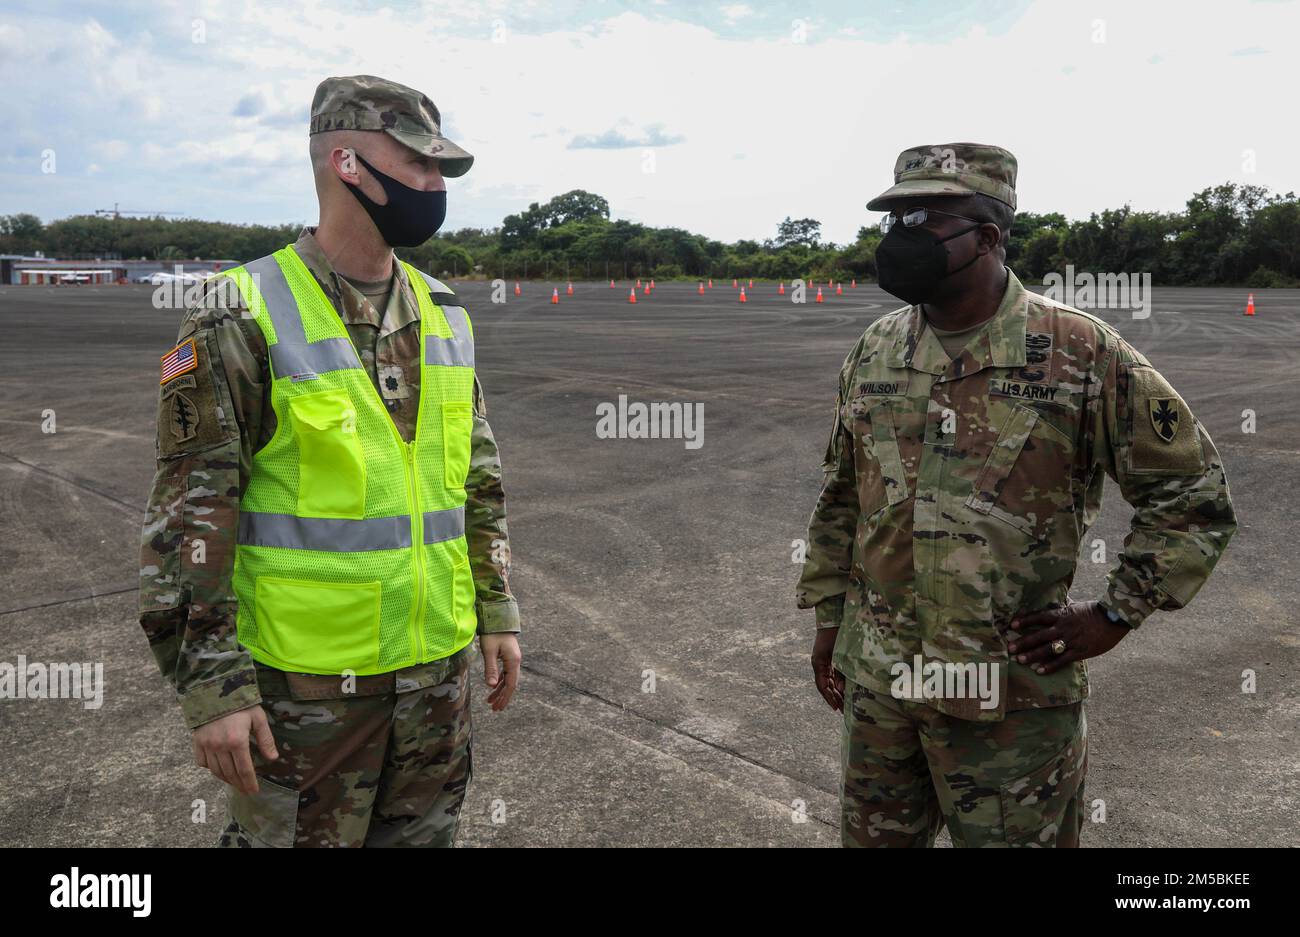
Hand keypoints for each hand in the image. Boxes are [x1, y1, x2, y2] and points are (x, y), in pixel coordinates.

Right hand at [192, 704, 278, 794]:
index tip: (254, 791)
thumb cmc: (240, 704)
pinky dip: (211, 768)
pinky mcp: (197, 742)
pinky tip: (219, 769)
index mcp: (237, 741)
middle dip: (239, 785)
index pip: (244, 770)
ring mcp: (206, 745)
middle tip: (246, 790)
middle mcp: (220, 746)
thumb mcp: (258, 718)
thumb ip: (265, 739)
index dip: (249, 783)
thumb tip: (273, 758)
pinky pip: (202, 762)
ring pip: (216, 771)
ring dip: (226, 779)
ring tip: (235, 782)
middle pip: (230, 774)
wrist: (214, 690)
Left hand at [480, 633, 520, 711]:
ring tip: (490, 701)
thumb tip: (490, 686)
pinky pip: (504, 672)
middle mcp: (515, 661)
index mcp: (513, 661)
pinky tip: (493, 686)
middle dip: (502, 697)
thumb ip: (490, 668)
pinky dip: (499, 681)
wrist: (497, 617)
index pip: (511, 684)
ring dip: (499, 690)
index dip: (504, 697)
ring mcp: (512, 658)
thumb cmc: (493, 633)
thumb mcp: (489, 651)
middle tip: (494, 709)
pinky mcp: (507, 655)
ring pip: (507, 679)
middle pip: (510, 683)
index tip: (498, 707)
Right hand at [811, 627, 844, 711]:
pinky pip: (832, 675)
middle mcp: (819, 664)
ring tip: (844, 704)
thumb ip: (840, 672)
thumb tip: (841, 690)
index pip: (822, 685)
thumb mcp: (838, 655)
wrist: (834, 619)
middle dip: (833, 698)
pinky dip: (837, 683)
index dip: (829, 697)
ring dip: (836, 692)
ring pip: (829, 681)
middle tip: (843, 710)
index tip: (836, 708)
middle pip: (825, 685)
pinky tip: (844, 690)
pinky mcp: (829, 658)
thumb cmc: (835, 635)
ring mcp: (824, 661)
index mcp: (818, 663)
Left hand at [1003, 601, 1129, 675]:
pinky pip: (1062, 660)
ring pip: (1048, 649)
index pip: (1039, 617)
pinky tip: (1039, 671)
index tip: (1012, 625)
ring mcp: (1071, 640)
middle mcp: (1063, 628)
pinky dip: (1050, 666)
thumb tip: (1057, 600)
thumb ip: (1064, 607)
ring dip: (1033, 655)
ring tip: (1020, 660)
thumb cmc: (1095, 611)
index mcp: (1061, 615)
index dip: (1025, 621)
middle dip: (1023, 642)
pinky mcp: (1080, 652)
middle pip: (1039, 635)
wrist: (1114, 619)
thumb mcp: (1076, 606)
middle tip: (1010, 648)